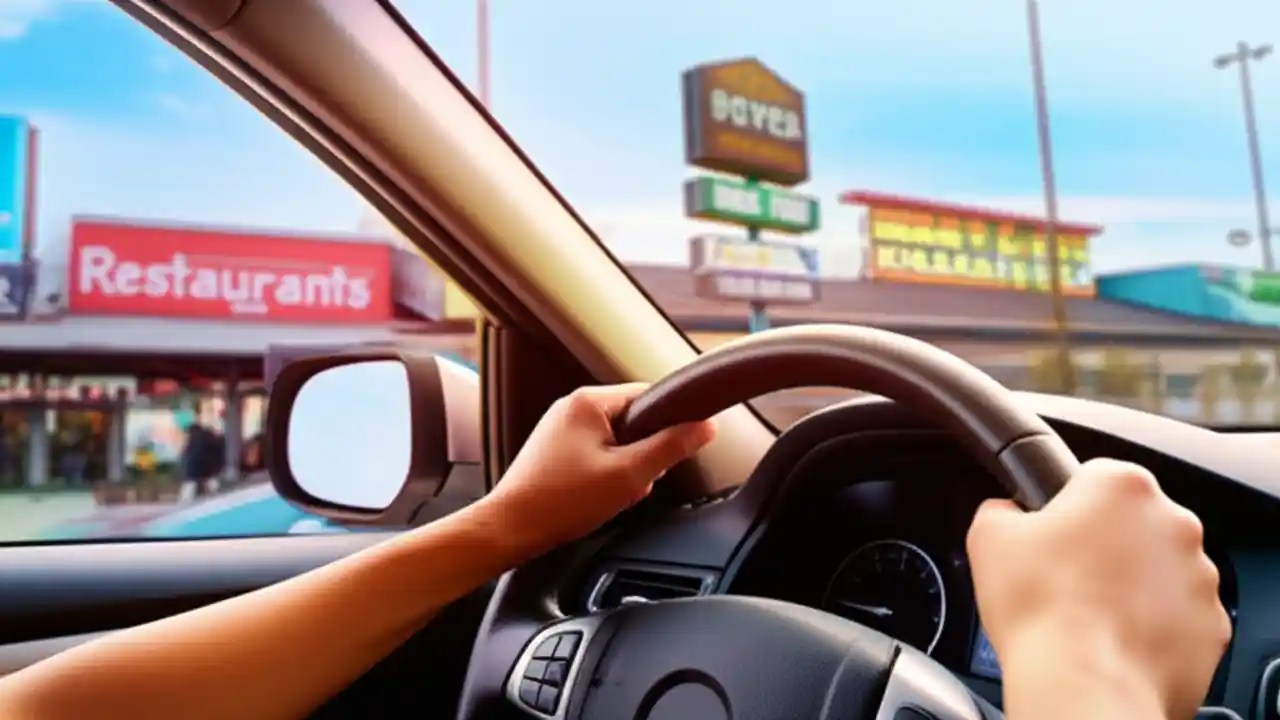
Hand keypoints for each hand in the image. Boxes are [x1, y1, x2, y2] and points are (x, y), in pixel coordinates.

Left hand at [482, 383, 715, 553]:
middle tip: (635, 481)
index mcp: (588, 401)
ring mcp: (559, 430)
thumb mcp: (630, 475)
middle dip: (643, 455)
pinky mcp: (553, 452)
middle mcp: (571, 408)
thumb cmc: (561, 501)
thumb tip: (705, 427)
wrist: (510, 529)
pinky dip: (605, 476)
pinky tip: (596, 498)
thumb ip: (671, 448)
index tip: (676, 450)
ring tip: (611, 494)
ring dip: (624, 469)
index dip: (669, 424)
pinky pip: (595, 456)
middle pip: (633, 422)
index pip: (649, 396)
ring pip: (615, 443)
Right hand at [967, 458, 1230, 719]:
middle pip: (1131, 522)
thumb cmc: (1040, 608)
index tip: (1050, 536)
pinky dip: (1153, 624)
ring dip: (1130, 583)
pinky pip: (1179, 615)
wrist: (1083, 683)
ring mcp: (1199, 575)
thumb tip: (1007, 513)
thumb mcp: (988, 536)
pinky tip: (1114, 639)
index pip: (1092, 477)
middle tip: (1064, 577)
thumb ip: (1000, 508)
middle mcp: (1172, 522)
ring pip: (1159, 569)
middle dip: (1103, 544)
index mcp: (1121, 485)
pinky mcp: (1211, 624)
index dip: (1065, 508)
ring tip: (1087, 614)